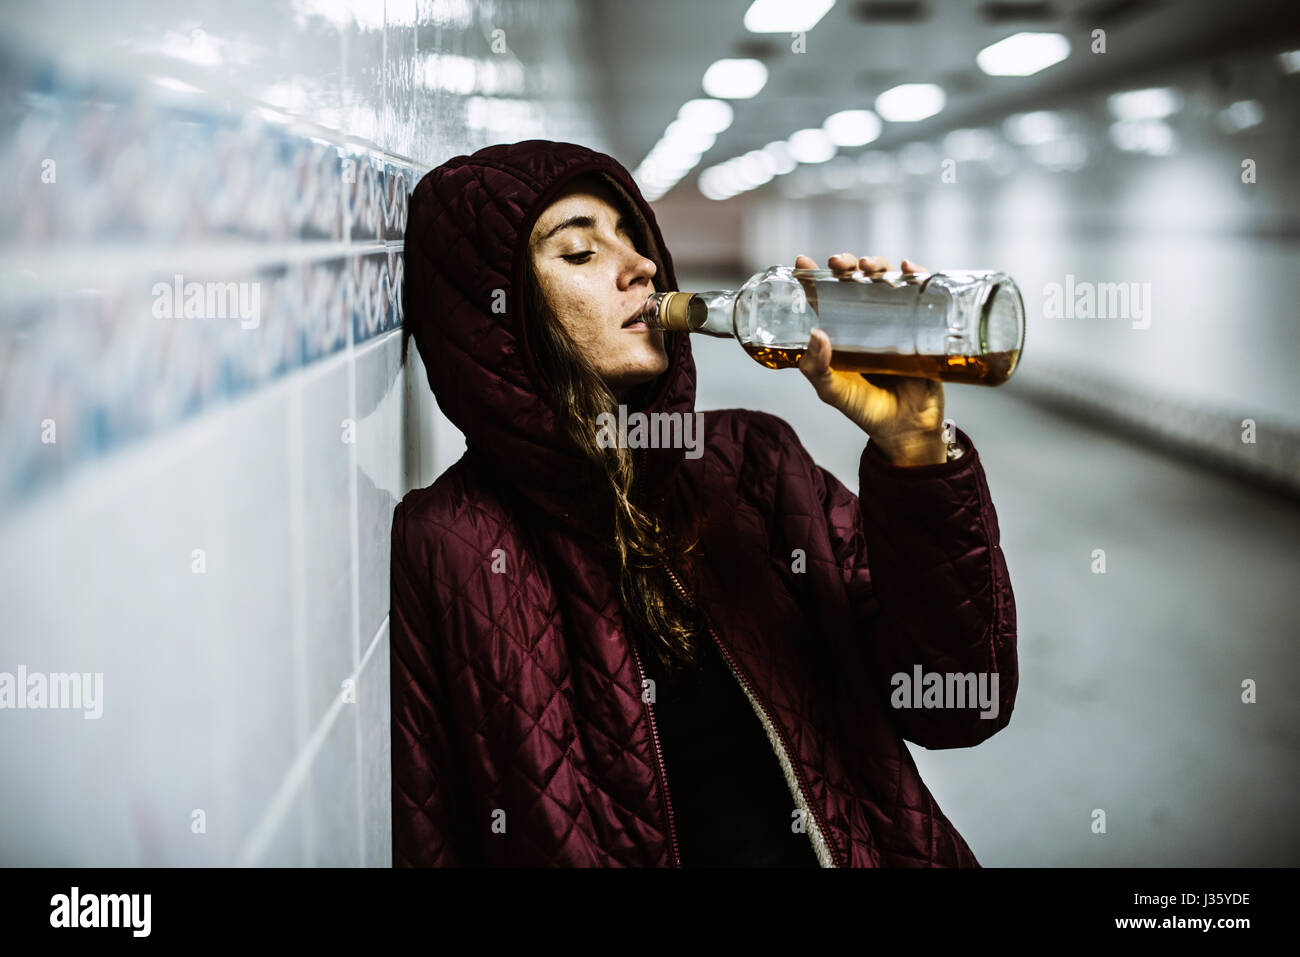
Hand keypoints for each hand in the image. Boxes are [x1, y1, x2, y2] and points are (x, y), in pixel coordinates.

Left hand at [795, 253, 946, 466]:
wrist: (907, 429)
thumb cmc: (866, 410)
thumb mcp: (833, 392)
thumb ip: (816, 369)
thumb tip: (816, 334)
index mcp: (840, 334)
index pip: (823, 299)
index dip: (812, 279)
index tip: (802, 262)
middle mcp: (865, 323)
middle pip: (854, 282)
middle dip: (845, 265)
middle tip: (839, 264)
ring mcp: (894, 321)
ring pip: (884, 281)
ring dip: (876, 265)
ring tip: (869, 267)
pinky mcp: (921, 324)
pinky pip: (919, 292)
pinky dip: (915, 274)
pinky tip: (907, 268)